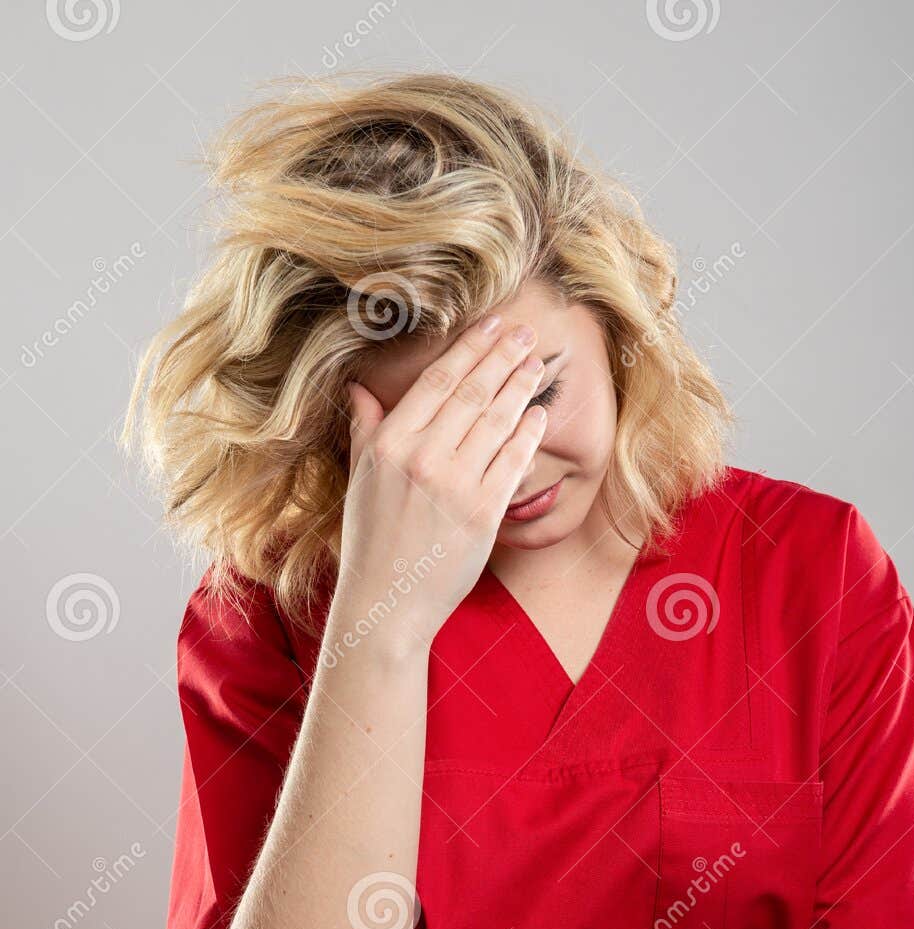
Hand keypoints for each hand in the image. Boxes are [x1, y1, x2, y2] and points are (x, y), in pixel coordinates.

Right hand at [340, 317, 548, 644]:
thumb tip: (360, 387)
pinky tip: (538, 415)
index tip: (491, 325)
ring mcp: (456, 486)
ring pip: (496, 422)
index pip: (437, 382)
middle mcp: (423, 459)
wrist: (387, 603)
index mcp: (389, 444)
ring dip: (521, 388)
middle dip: (503, 357)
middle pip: (472, 393)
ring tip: (536, 364)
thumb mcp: (359, 479)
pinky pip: (512, 463)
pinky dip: (527, 434)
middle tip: (525, 333)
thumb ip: (365, 428)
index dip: (469, 349)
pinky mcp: (483, 515)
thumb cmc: (371, 540)